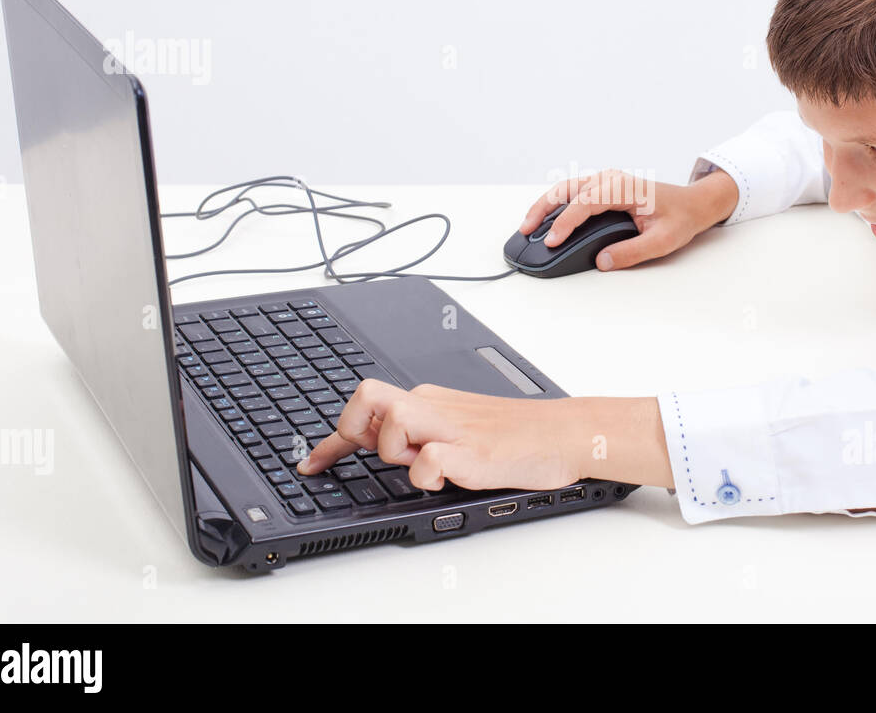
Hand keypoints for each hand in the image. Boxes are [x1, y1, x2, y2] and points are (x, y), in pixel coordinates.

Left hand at [296, 379, 584, 490]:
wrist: (563, 433)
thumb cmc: (516, 434)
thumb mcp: (459, 425)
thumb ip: (421, 431)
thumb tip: (382, 442)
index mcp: (428, 399)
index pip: (365, 406)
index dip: (329, 441)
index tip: (311, 464)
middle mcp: (433, 407)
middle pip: (366, 397)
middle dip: (356, 430)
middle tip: (378, 455)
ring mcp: (452, 428)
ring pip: (391, 425)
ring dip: (396, 453)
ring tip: (426, 465)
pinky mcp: (472, 451)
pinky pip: (430, 461)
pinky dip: (429, 475)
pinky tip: (447, 478)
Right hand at [517, 168, 738, 270]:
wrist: (693, 204)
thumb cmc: (680, 218)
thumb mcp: (662, 241)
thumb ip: (632, 252)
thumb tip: (602, 261)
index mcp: (624, 188)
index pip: (585, 203)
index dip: (566, 222)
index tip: (552, 240)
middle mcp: (611, 179)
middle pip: (567, 189)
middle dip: (543, 208)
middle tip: (526, 230)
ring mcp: (605, 181)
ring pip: (566, 188)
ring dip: (545, 204)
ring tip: (528, 225)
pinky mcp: (603, 188)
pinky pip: (573, 192)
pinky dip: (555, 204)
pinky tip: (546, 219)